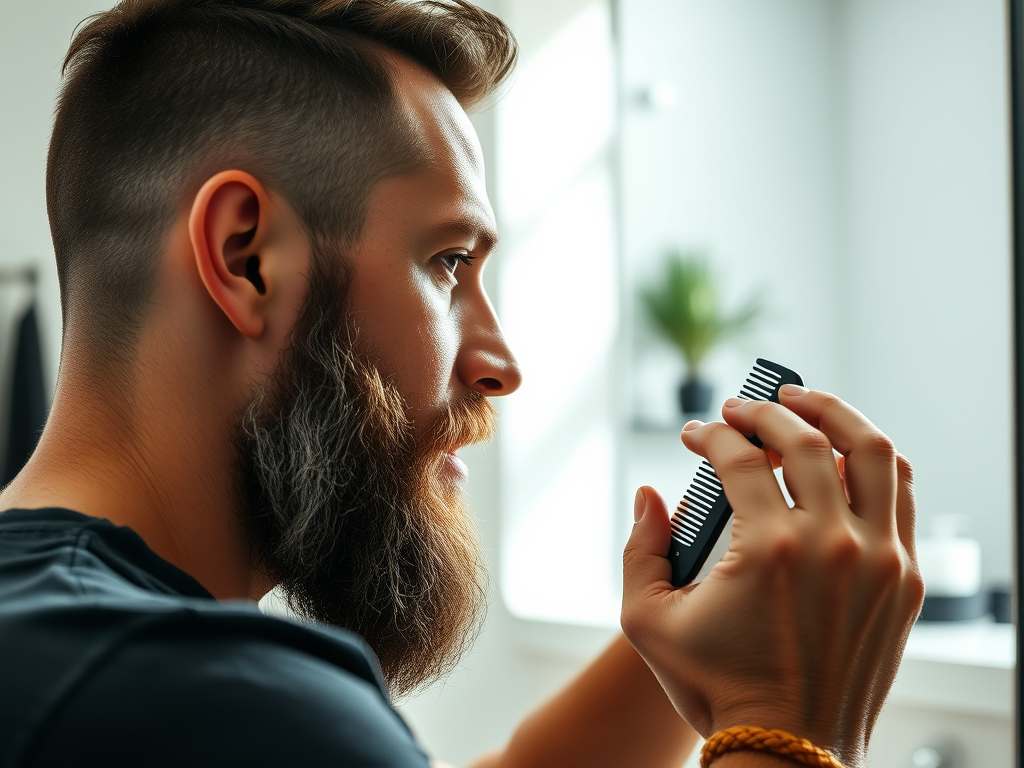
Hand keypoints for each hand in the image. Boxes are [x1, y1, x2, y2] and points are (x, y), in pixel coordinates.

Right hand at [620, 387, 923, 767]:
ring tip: (804, 404)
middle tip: (741, 409)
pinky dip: (874, 461)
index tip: (694, 435)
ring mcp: (881, 560)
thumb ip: (639, 549)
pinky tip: (845, 453)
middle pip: (807, 439)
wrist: (789, 749)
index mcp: (769, 550)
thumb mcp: (647, 621)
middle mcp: (833, 545)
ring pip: (873, 452)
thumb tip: (650, 495)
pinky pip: (902, 494)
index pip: (739, 458)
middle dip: (766, 411)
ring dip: (835, 415)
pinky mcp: (906, 579)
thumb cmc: (717, 688)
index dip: (709, 435)